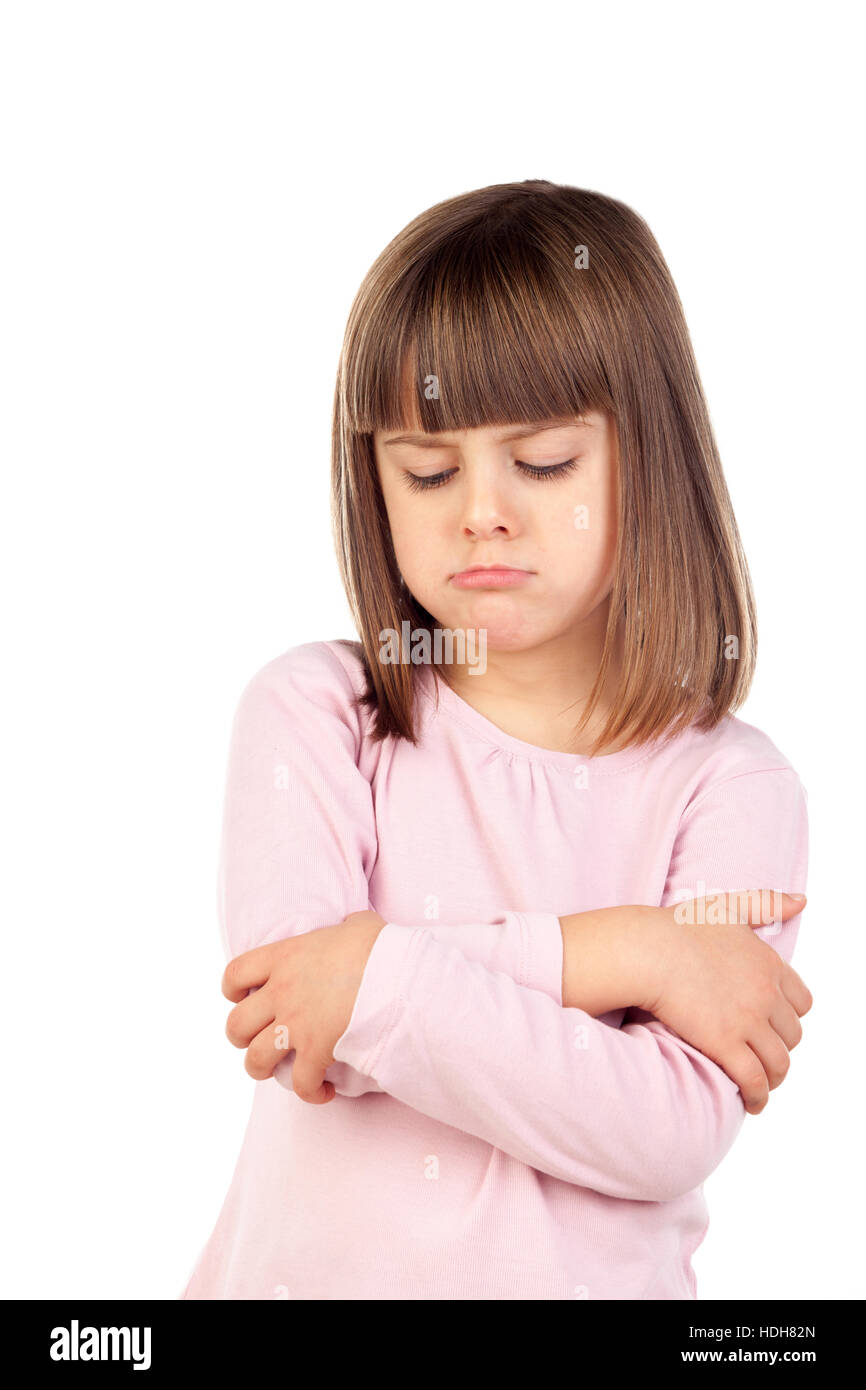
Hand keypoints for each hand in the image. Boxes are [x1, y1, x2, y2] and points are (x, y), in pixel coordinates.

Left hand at [221, 910, 385, 1102]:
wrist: (395, 970)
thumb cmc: (378, 945)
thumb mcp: (357, 925)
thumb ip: (345, 927)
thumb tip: (354, 926)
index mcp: (284, 958)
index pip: (235, 974)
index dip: (232, 990)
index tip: (242, 997)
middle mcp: (282, 992)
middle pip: (236, 1025)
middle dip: (242, 1037)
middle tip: (260, 1038)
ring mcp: (296, 1023)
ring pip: (255, 1060)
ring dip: (264, 1069)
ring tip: (281, 1070)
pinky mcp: (316, 1050)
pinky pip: (300, 1083)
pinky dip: (310, 1092)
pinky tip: (323, 1092)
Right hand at [643, 890, 811, 1114]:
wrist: (646, 951)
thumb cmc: (677, 928)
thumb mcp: (727, 907)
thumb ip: (766, 903)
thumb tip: (801, 901)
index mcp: (769, 964)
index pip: (801, 1002)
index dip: (788, 1018)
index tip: (774, 1027)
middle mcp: (766, 994)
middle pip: (791, 1035)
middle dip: (780, 1049)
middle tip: (763, 1058)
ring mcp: (748, 1021)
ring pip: (779, 1063)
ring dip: (773, 1078)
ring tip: (761, 1086)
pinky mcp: (727, 1045)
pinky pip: (754, 1080)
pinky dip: (758, 1096)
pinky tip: (752, 1102)